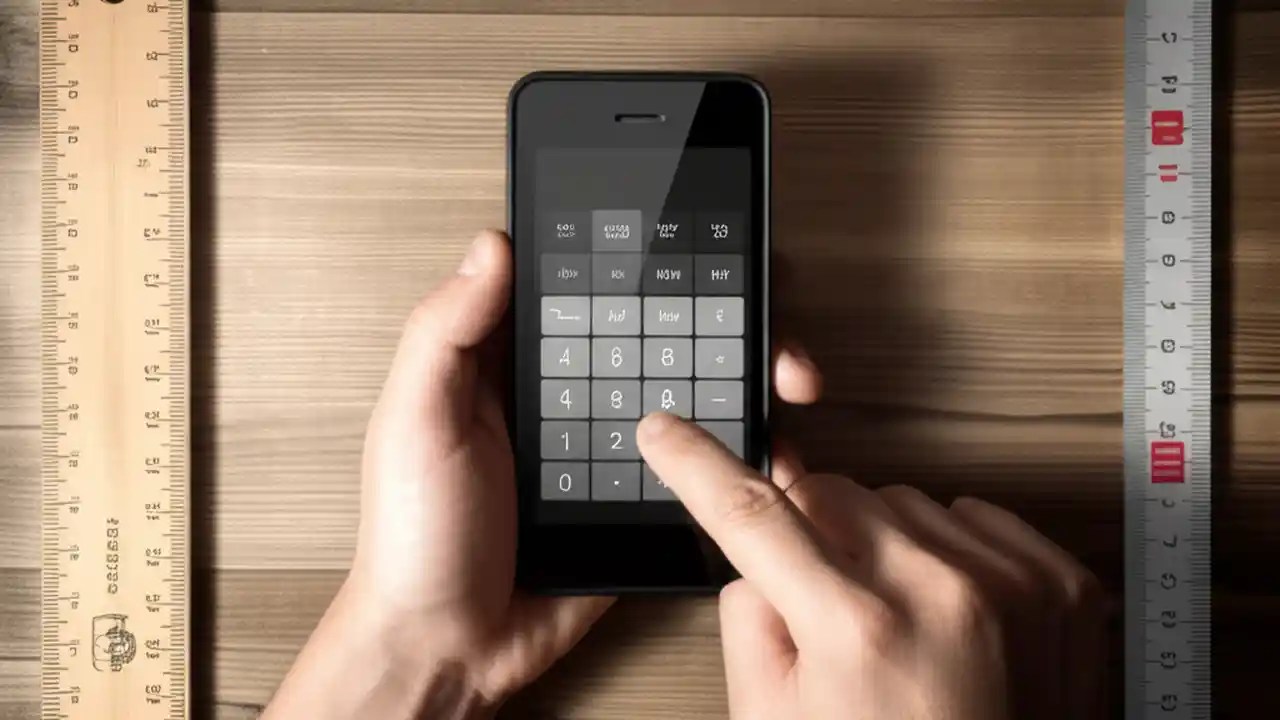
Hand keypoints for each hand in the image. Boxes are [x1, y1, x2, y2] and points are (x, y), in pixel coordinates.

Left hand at [264, 230, 823, 719]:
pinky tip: (771, 438)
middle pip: (658, 327)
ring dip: (743, 371)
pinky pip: (698, 459)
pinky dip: (737, 445)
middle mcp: (569, 391)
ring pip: (690, 386)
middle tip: (765, 301)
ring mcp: (610, 444)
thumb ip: (445, 333)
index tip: (696, 232)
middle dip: (721, 308)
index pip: (587, 282)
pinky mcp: (640, 497)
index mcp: (512, 360)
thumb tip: (492, 246)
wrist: (447, 647)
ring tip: (786, 374)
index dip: (642, 252)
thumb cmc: (413, 538)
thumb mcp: (414, 422)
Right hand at [638, 414, 1106, 719]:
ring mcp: (1010, 583)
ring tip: (901, 626)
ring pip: (901, 500)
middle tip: (826, 606)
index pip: (751, 514)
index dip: (697, 465)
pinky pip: (972, 516)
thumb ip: (750, 622)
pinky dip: (949, 553)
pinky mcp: (1060, 582)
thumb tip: (761, 556)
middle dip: (811, 535)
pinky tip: (950, 615)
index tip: (667, 432)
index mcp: (855, 631)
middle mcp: (938, 593)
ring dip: (882, 544)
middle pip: (830, 493)